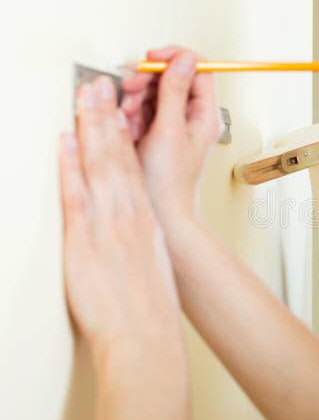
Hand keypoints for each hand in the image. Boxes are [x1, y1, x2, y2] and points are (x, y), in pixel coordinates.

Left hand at [60, 77, 182, 357]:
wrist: (144, 335)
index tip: (115, 109)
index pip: (132, 166)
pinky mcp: (85, 241)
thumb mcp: (152, 265)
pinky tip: (66, 141)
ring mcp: (108, 224)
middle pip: (116, 156)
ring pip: (99, 165)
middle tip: (98, 84)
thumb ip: (139, 240)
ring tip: (85, 97)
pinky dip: (71, 165)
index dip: (121, 133)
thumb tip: (131, 230)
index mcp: (144, 219)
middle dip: (106, 116)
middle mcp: (128, 214)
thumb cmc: (147, 307)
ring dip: (91, 127)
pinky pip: (77, 194)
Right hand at [120, 46, 220, 221]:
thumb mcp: (169, 130)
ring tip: (129, 117)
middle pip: (172, 76)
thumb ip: (175, 92)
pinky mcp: (156, 131)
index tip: (152, 59)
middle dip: (147, 80)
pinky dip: (131, 113)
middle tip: (131, 90)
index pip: (199, 69)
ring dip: (135, 98)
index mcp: (205, 115)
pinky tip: (127, 127)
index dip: (175, 58)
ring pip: (153, 91)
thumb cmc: (168, 182)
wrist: (158, 212)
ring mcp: (174, 123)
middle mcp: (192, 116)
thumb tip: (184, 59)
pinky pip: (142, 109)